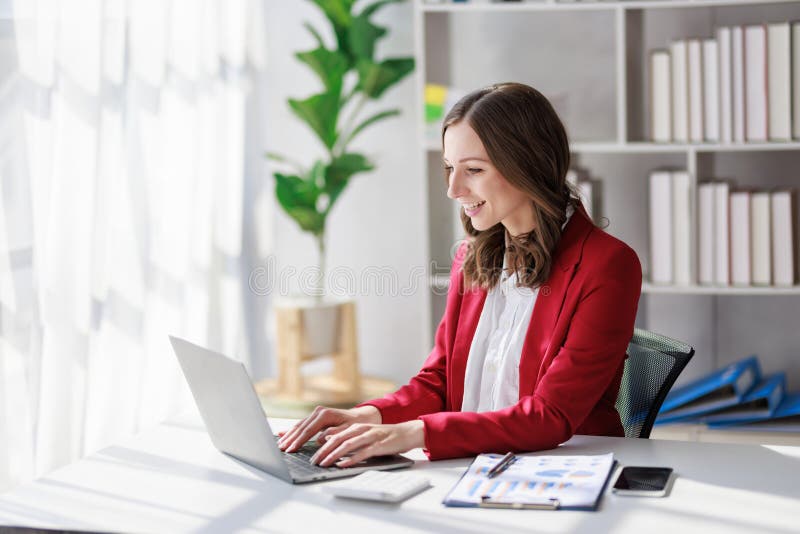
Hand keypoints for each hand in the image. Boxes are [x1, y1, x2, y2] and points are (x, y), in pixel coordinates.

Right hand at [277, 405, 380, 452]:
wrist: (360, 417)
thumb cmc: (355, 425)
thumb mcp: (348, 430)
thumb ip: (334, 433)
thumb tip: (320, 439)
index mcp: (325, 415)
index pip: (308, 430)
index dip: (299, 441)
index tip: (291, 449)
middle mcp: (318, 412)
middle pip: (301, 427)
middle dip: (290, 439)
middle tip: (280, 449)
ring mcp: (316, 413)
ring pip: (299, 426)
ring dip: (289, 436)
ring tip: (279, 445)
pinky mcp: (315, 417)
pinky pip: (301, 425)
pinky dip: (292, 431)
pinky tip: (281, 434)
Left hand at [309, 420, 424, 467]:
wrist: (406, 433)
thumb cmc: (383, 436)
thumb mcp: (363, 434)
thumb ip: (348, 437)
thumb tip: (329, 441)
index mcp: (355, 427)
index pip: (333, 435)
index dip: (320, 445)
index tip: (311, 455)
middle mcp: (361, 430)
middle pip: (337, 439)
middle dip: (323, 451)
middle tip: (313, 461)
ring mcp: (369, 437)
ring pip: (348, 445)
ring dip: (334, 455)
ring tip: (324, 464)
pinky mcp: (378, 445)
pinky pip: (362, 453)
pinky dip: (351, 459)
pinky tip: (343, 465)